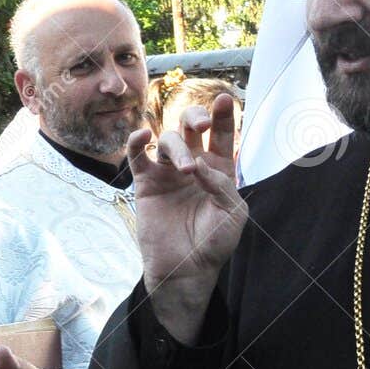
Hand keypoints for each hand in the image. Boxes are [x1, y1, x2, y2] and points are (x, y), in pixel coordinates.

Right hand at [127, 95, 246, 342]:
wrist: (186, 269)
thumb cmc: (214, 243)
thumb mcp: (232, 213)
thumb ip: (221, 184)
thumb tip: (199, 163)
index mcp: (219, 169)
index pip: (222, 135)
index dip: (223, 115)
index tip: (225, 99)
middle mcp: (193, 165)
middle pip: (191, 128)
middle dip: (197, 117)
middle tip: (202, 125)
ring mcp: (168, 173)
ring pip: (168, 141)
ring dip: (177, 148)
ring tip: (186, 170)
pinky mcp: (146, 183)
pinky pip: (138, 156)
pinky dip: (136, 142)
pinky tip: (142, 136)